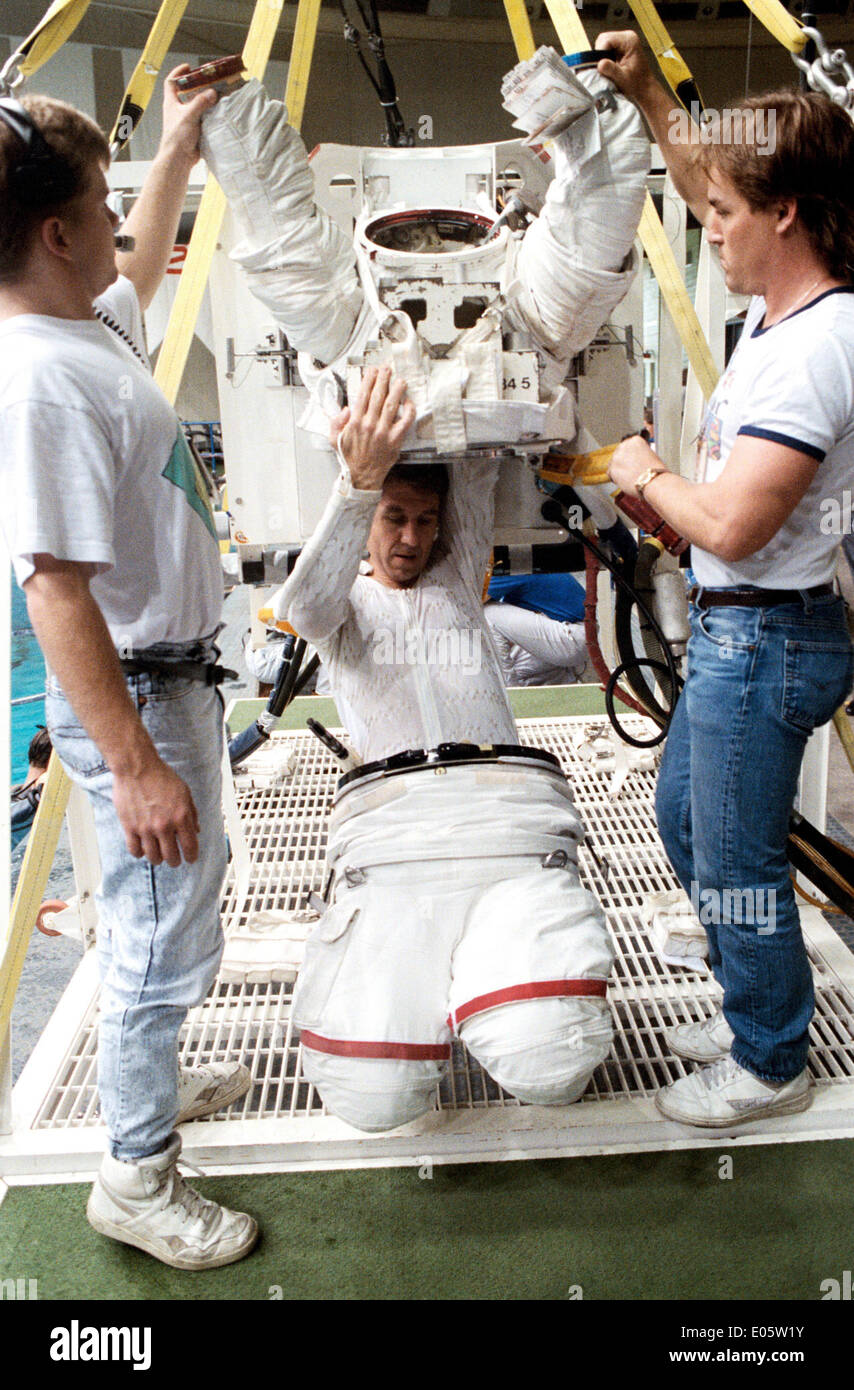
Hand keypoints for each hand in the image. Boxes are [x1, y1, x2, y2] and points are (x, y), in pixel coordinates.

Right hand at [112, 756, 200, 866]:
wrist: (137, 767)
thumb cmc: (161, 777)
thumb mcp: (185, 792)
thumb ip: (192, 814)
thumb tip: (196, 831)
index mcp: (181, 817)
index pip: (190, 847)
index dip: (191, 856)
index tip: (190, 859)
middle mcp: (164, 826)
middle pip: (171, 857)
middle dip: (175, 861)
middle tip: (174, 860)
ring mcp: (145, 828)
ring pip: (153, 857)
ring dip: (158, 859)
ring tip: (158, 856)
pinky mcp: (129, 827)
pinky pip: (135, 850)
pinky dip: (139, 853)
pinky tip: (142, 849)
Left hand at [158, 64, 217, 168]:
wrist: (179, 159)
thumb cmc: (177, 137)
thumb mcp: (189, 115)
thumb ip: (200, 102)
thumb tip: (211, 92)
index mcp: (171, 103)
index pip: (171, 82)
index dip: (178, 73)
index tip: (188, 67)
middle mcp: (177, 110)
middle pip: (186, 92)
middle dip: (196, 86)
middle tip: (207, 81)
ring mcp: (185, 120)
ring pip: (195, 105)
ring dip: (204, 100)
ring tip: (215, 94)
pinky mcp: (193, 129)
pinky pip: (202, 117)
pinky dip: (209, 114)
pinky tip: (217, 112)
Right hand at [333, 366, 415, 489]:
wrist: (361, 477)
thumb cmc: (349, 458)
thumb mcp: (334, 440)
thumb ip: (336, 423)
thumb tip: (345, 409)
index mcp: (355, 422)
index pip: (363, 395)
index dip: (369, 380)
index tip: (372, 371)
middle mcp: (369, 424)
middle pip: (378, 396)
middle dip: (383, 380)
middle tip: (387, 369)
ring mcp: (383, 432)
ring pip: (392, 405)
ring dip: (397, 390)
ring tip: (400, 380)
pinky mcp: (395, 440)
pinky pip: (405, 421)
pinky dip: (408, 410)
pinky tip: (408, 402)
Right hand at [595, 30, 655, 103]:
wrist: (644, 88)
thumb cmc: (637, 84)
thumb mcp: (623, 79)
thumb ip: (612, 70)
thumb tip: (600, 64)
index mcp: (629, 40)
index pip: (606, 40)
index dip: (600, 53)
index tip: (600, 67)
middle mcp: (626, 37)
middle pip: (603, 39)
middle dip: (600, 55)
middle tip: (603, 69)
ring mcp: (623, 41)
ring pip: (602, 44)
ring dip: (601, 57)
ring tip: (607, 69)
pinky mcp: (619, 47)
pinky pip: (605, 49)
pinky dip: (604, 58)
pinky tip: (609, 67)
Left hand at [608, 434, 657, 496]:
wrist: (653, 481)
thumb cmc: (655, 471)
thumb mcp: (650, 454)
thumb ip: (639, 453)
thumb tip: (634, 458)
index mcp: (635, 440)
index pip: (627, 445)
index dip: (630, 455)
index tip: (632, 460)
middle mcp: (624, 446)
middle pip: (618, 453)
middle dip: (623, 462)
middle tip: (631, 470)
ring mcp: (617, 457)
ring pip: (613, 463)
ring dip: (619, 470)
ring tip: (629, 476)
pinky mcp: (612, 469)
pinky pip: (610, 473)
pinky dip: (615, 478)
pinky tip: (625, 481)